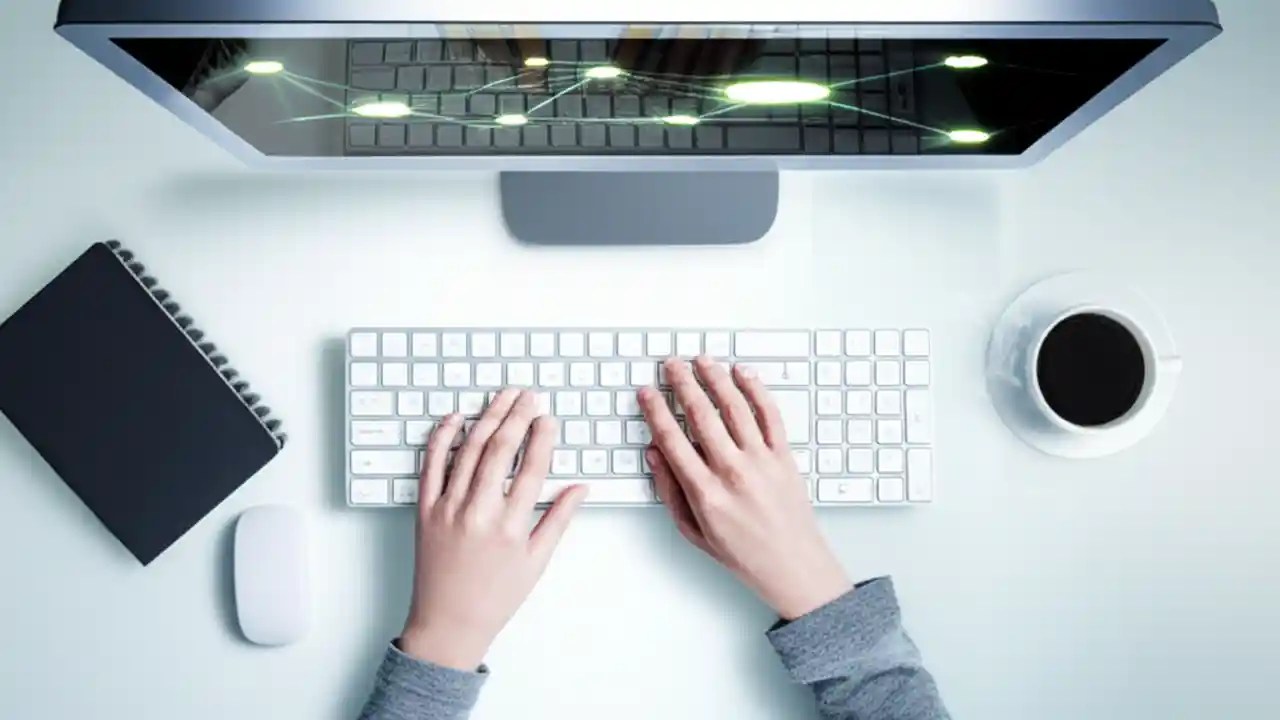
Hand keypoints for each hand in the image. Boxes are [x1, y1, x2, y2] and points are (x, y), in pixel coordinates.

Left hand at [399, 389, 587, 669]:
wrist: (448, 623)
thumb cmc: (494, 597)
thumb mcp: (536, 561)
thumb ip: (558, 519)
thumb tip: (580, 488)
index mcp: (511, 526)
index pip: (533, 468)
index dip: (543, 437)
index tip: (548, 418)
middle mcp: (479, 513)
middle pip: (501, 450)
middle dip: (517, 416)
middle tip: (528, 396)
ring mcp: (449, 509)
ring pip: (468, 450)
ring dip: (487, 418)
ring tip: (502, 398)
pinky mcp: (425, 510)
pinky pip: (431, 465)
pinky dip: (442, 437)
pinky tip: (455, 418)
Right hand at [640, 357, 851, 620]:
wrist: (791, 565)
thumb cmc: (742, 552)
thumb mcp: (693, 531)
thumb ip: (670, 490)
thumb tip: (654, 453)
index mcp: (705, 493)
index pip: (672, 439)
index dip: (655, 411)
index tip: (647, 393)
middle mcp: (733, 472)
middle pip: (701, 415)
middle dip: (682, 383)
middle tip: (671, 365)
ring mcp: (761, 461)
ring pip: (735, 407)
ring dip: (716, 378)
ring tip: (702, 360)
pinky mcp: (784, 456)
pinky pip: (770, 414)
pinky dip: (756, 389)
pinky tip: (743, 373)